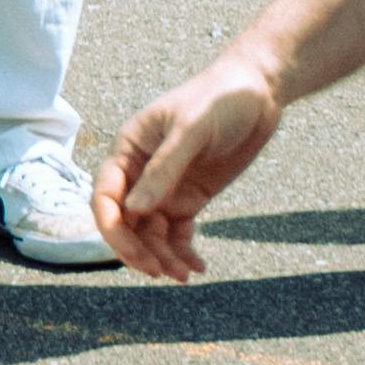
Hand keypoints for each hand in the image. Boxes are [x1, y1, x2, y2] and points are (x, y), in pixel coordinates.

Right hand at [93, 51, 282, 281]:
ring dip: (163, 257)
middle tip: (160, 271)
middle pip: (125, 222)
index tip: (133, 253)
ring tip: (184, 274)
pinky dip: (183, 252)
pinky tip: (197, 267)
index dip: (112, 228)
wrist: (259, 91)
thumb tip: (134, 211)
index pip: (105, 196)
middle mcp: (141, 171)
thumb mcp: (192, 129)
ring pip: (151, 234)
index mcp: (130, 148)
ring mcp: (165, 187)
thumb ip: (164, 168)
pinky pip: (178, 232)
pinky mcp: (189, 197)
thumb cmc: (220, 98)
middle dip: (138, 250)